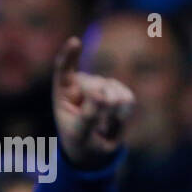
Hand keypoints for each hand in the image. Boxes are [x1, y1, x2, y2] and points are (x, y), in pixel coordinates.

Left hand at [52, 36, 134, 167]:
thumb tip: (102, 96)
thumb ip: (88, 115)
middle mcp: (82, 84)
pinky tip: (114, 120)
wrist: (95, 149)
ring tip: (102, 124)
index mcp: (63, 92)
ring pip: (115, 93)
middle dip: (101, 107)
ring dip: (112, 113)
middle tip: (94, 126)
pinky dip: (124, 115)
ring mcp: (102, 85)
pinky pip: (128, 99)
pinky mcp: (120, 91)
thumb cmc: (79, 141)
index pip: (64, 69)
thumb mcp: (79, 133)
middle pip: (98, 87)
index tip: (74, 42)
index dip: (69, 55)